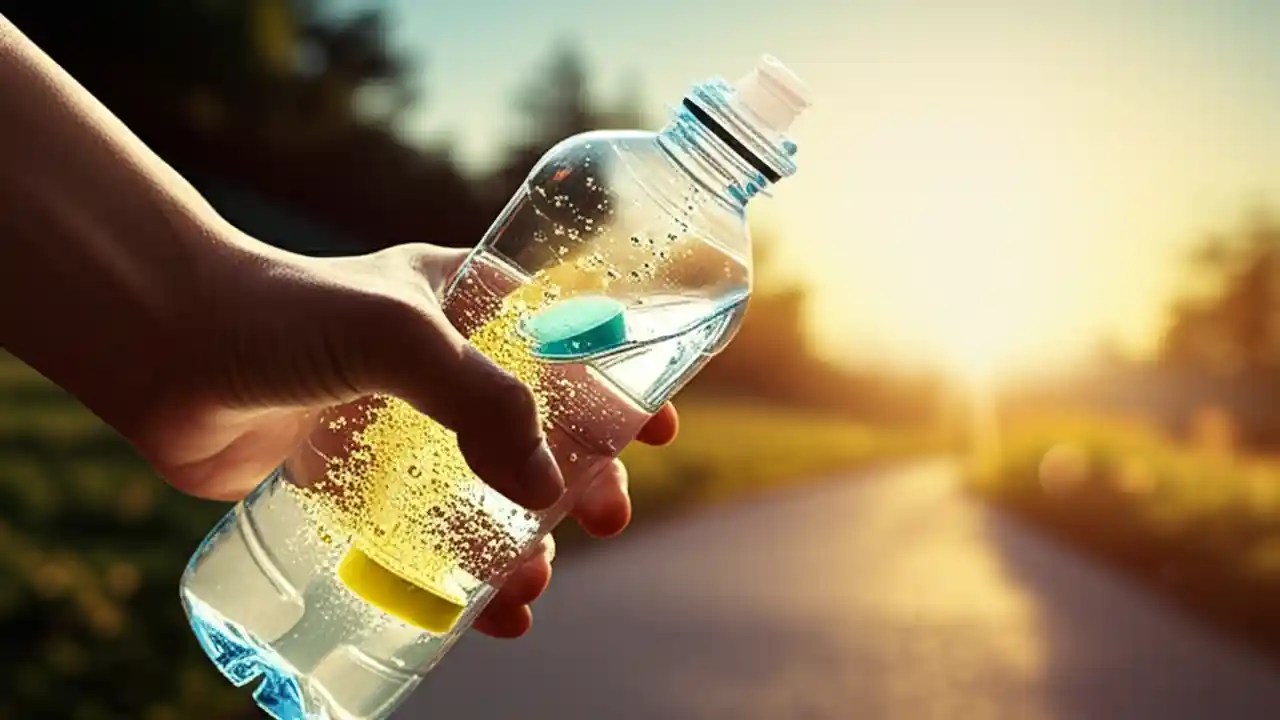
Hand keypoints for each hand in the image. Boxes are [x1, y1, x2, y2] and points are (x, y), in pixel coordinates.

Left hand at [115, 237, 676, 637]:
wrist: (161, 348)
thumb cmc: (280, 315)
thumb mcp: (400, 338)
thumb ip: (480, 405)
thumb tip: (548, 493)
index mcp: (465, 301)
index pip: (566, 341)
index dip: (617, 387)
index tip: (659, 432)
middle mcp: (440, 362)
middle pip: (537, 430)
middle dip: (579, 482)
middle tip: (605, 522)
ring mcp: (396, 424)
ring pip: (484, 491)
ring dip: (521, 543)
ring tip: (530, 590)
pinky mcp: (351, 477)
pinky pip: (422, 532)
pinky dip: (455, 574)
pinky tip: (478, 616)